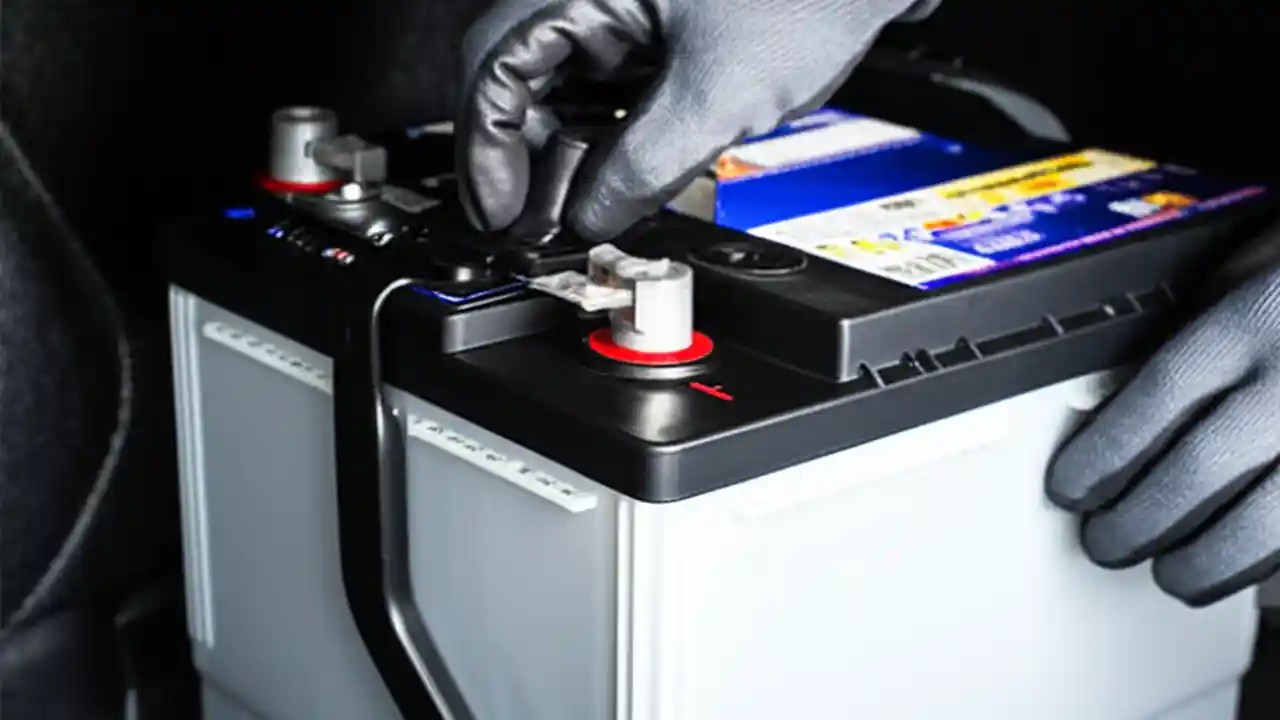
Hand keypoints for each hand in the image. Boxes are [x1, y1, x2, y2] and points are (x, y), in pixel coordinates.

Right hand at [456, 0, 929, 240]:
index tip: (500, 215)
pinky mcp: (654, 25)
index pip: (499, 68)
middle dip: (523, 156)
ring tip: (578, 212)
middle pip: (520, 77)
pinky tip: (614, 176)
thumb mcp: (719, 94)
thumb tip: (590, 219)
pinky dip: (603, 132)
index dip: (489, 151)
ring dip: (563, 150)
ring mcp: (624, 6)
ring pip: (562, 84)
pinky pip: (605, 82)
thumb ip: (644, 164)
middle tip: (535, 223)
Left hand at [1048, 225, 1279, 606]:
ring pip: (1264, 524)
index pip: (1154, 399)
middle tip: (1106, 543)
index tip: (1070, 488)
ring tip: (1174, 573)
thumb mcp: (1253, 272)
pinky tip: (1249, 572)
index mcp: (1255, 319)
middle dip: (1137, 521)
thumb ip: (1196, 327)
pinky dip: (1272, 564)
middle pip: (1198, 470)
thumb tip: (1109, 402)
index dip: (1101, 457)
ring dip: (1206, 562)